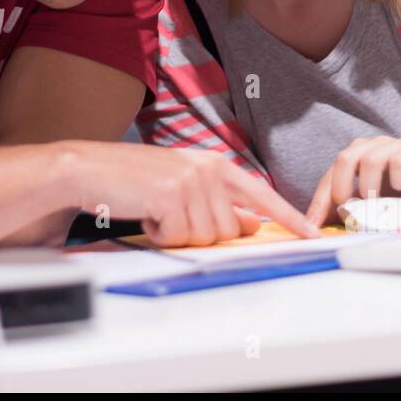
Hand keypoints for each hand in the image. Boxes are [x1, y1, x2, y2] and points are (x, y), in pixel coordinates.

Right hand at [66, 141, 318, 246]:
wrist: (89, 170)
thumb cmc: (132, 180)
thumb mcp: (182, 184)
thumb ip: (217, 201)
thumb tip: (249, 225)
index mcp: (215, 164)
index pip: (262, 193)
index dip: (288, 217)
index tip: (312, 234)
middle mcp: (208, 169)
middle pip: (229, 229)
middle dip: (199, 232)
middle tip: (170, 215)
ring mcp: (191, 181)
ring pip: (205, 236)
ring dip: (176, 233)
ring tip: (154, 211)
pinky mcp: (171, 195)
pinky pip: (178, 237)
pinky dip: (158, 233)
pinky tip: (144, 212)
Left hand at [305, 137, 400, 225]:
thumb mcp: (382, 203)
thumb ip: (360, 209)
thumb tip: (334, 223)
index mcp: (360, 157)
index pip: (330, 175)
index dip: (320, 200)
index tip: (312, 225)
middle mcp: (375, 148)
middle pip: (345, 158)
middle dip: (339, 187)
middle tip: (346, 208)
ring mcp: (397, 147)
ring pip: (371, 159)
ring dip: (370, 187)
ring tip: (377, 205)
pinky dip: (398, 179)